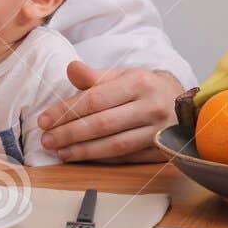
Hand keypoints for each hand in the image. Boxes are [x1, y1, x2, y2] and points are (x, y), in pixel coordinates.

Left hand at [37, 61, 182, 161]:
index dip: (66, 111)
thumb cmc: (145, 88)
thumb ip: (94, 76)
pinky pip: (126, 157)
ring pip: (115, 145)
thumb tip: (70, 68)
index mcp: (139, 83)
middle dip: (70, 134)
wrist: (183, 104)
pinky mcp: (162, 151)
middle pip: (102, 124)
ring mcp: (159, 131)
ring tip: (60, 152)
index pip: (95, 100)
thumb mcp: (123, 75)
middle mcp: (151, 107)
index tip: (44, 120)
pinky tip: (84, 158)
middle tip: (47, 140)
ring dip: (83, 151)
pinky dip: (103, 159)